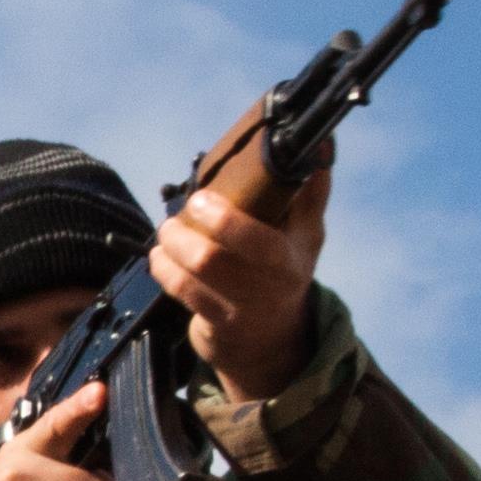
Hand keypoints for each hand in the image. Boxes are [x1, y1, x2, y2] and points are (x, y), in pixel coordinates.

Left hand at [153, 123, 329, 405]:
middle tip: (179, 213)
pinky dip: (163, 269)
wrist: (271, 338)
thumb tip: (320, 142)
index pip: (259, 242)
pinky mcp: (214, 324)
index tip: (202, 197)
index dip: (225, 220)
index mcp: (290, 260)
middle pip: (213, 260)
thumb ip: (311, 192)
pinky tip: (160, 255)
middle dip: (184, 231)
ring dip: (170, 247)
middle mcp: (265, 288)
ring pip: (191, 276)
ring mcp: (238, 309)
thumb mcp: (306, 235)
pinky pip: (181, 294)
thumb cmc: (286, 271)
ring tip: (167, 231)